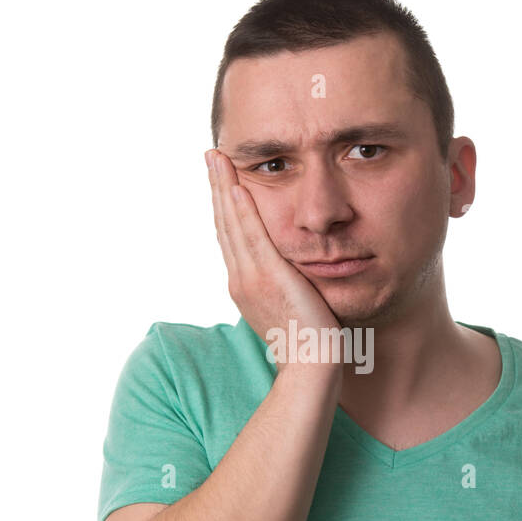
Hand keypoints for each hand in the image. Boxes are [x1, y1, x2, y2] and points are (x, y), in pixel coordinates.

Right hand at [206, 148, 341, 373]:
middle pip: (223, 223)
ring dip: (223, 187)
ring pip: (232, 224)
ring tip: (217, 158)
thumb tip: (292, 271)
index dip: (222, 204)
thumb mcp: (292, 305)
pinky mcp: (268, 278)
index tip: (220, 178)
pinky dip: (242, 211)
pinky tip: (236, 187)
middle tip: (210, 155)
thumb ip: (285, 284)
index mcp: (245, 284)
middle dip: (216, 186)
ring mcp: (251, 278)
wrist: (311, 365)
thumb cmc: (309, 342)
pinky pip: (251, 237)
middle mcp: (241, 278)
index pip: (230, 235)